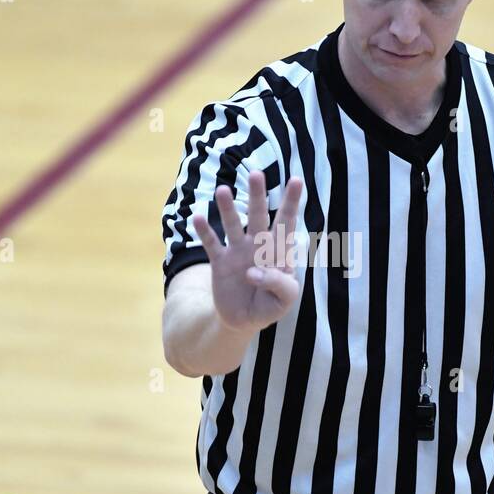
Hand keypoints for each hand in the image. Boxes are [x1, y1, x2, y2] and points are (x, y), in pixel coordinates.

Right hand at [192, 169, 304, 333]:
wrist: (244, 319)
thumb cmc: (270, 304)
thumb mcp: (285, 299)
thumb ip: (279, 284)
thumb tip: (253, 272)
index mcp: (279, 251)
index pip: (287, 224)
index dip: (291, 202)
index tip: (296, 180)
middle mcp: (258, 245)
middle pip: (259, 216)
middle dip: (258, 196)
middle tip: (256, 174)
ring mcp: (238, 251)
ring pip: (233, 225)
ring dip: (228, 209)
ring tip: (223, 191)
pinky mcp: (220, 262)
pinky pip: (211, 244)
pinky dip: (205, 232)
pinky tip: (197, 217)